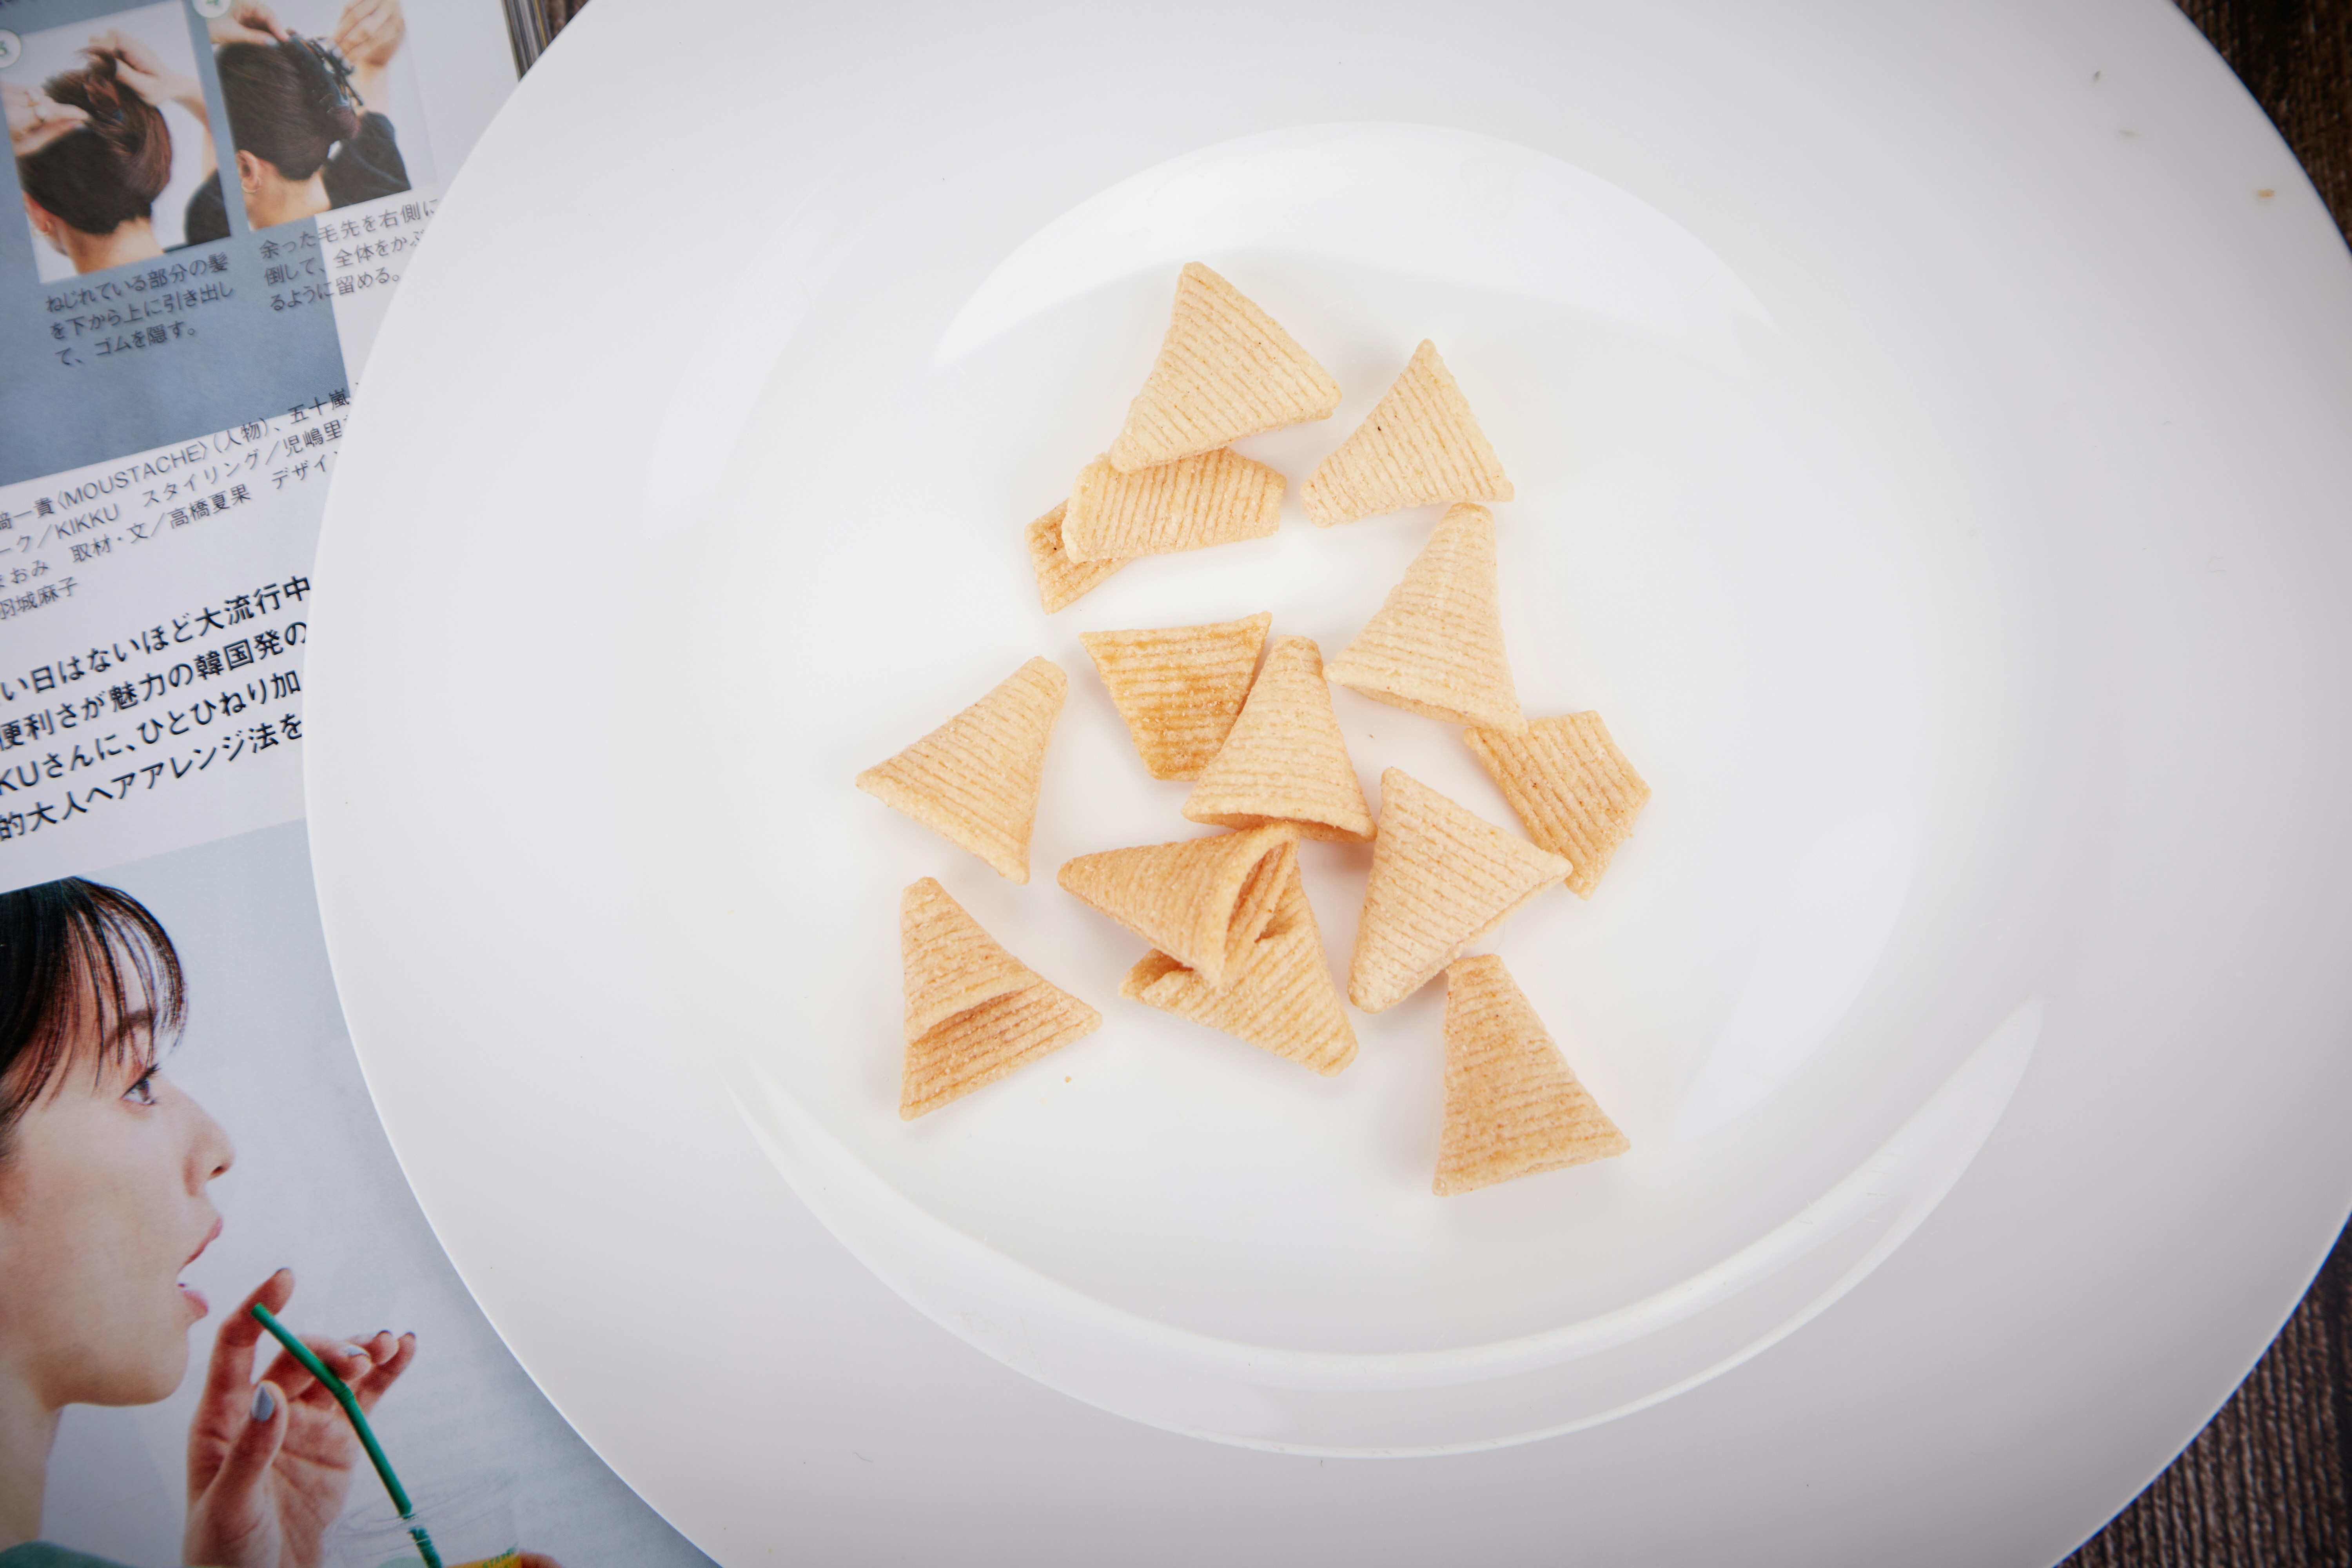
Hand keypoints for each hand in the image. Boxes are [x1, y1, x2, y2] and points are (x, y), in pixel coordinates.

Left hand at [5, 83, 88, 156]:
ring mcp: (4, 89)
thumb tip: (75, 124)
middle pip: (46, 101)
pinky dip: (29, 97)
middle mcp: (8, 100)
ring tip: (27, 116)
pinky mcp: (3, 84)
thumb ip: (52, 133)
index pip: (50, 111)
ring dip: (40, 103)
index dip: (69, 112)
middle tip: (40, 125)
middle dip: (51, 112)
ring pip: (38, 92)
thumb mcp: (27, 145)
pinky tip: (20, 107)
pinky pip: (26, 87)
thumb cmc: (4, 144)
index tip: (83, 116)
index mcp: (14, 119)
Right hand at [87, 30, 203, 113]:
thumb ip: (124, 74)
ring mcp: (125, 48)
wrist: (171, 87)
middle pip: (102, 39)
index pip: (113, 35)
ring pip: (100, 46)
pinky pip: (104, 54)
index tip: (101, 64)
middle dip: (98, 54)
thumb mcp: (145, 87)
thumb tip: (101, 61)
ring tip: (109, 75)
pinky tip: (112, 75)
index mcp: (138, 50)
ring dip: (99, 60)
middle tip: (104, 72)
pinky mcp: (121, 54)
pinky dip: (103, 63)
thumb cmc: (160, 90)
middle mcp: (130, 45)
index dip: (102, 46)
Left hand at [184, 1270, 418, 1567]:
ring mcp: (304, 1426)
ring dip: (361, 1353)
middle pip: (297, 1358)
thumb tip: (267, 1392)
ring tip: (387, 1346)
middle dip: (328, 1349)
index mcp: (221, 1420)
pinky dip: (387, 1374)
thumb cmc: (223, 1553)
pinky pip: (365, 1399)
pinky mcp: (338, 1443)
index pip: (236, 1348)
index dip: (260, 1310)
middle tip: (355, 1360)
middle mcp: (263, 1413)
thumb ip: (249, 1449)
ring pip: (335, 1373)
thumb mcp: (227, 1505)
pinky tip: (404, 1350)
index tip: (286, 1279)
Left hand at [207, 2, 289, 45]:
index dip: (277, 27)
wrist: (191, 28)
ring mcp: (244, 15)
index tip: (285, 40)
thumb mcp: (232, 33)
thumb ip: (254, 38)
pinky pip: (256, 30)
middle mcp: (245, 6)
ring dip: (270, 36)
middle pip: (267, 19)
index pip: (266, 13)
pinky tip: (269, 46)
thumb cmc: (205, 23)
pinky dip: (262, 38)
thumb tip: (273, 44)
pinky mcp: (241, 23)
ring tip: (279, 48)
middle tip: (286, 47)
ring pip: (263, 26)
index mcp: (243, 2)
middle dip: (275, 32)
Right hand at [332, 0, 405, 70]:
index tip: (345, 62)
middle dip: (348, 43)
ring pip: (353, 15)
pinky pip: (348, 7)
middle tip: (335, 54)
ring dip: (340, 31)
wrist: (390, 6)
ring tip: (330, 44)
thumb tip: (348, 61)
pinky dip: (341, 20)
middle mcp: (389, 8)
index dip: (358, 52)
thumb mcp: (387, 38)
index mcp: (396, 23)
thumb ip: (371, 46)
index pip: (375, 40)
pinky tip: (337, 31)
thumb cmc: (387, 27)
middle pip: (364, 28)